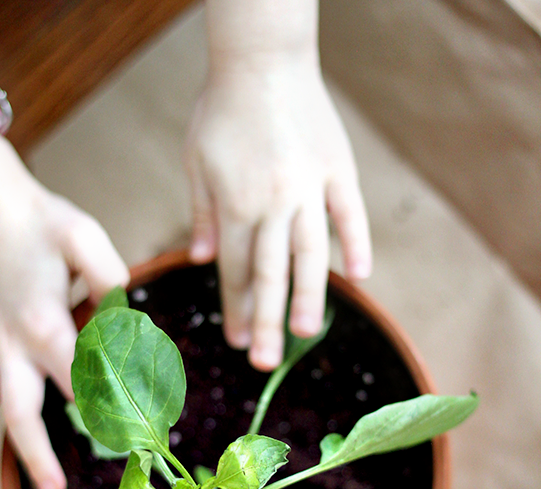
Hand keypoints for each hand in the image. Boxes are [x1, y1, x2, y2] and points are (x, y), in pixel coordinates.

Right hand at [0, 135, 128, 488]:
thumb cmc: (38, 219)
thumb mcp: (85, 239)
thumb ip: (112, 282)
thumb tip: (129, 319)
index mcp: (44, 319)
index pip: (82, 378)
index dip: (110, 407)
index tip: (137, 434)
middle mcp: (12, 342)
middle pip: (27, 409)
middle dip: (43, 451)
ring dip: (5, 450)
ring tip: (16, 487)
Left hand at [185, 58, 371, 370]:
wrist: (263, 58)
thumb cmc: (223, 109)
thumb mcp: (196, 160)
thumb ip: (202, 214)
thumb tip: (201, 261)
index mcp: (236, 203)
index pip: (236, 271)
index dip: (235, 309)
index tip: (235, 341)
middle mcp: (274, 203)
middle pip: (270, 274)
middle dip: (263, 322)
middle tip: (261, 362)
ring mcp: (309, 187)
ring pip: (311, 254)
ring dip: (307, 296)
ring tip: (304, 334)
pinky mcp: (338, 170)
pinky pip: (350, 213)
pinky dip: (356, 243)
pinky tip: (360, 275)